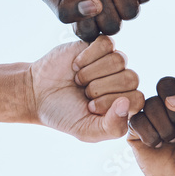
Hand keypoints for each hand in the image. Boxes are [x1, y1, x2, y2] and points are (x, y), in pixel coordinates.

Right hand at [30, 35, 144, 141]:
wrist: (37, 94)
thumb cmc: (64, 115)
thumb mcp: (87, 131)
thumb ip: (112, 127)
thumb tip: (125, 103)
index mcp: (127, 104)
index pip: (137, 99)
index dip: (111, 103)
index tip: (91, 107)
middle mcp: (123, 81)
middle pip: (130, 78)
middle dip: (100, 88)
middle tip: (84, 93)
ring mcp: (112, 62)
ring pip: (119, 59)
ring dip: (92, 72)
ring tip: (79, 80)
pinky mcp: (98, 45)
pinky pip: (107, 44)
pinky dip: (87, 56)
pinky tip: (76, 65)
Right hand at [128, 70, 174, 175]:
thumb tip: (170, 97)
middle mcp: (171, 101)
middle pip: (164, 83)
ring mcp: (152, 114)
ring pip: (150, 103)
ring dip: (165, 127)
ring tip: (173, 141)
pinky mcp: (135, 129)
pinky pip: (136, 120)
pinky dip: (150, 136)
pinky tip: (159, 146)